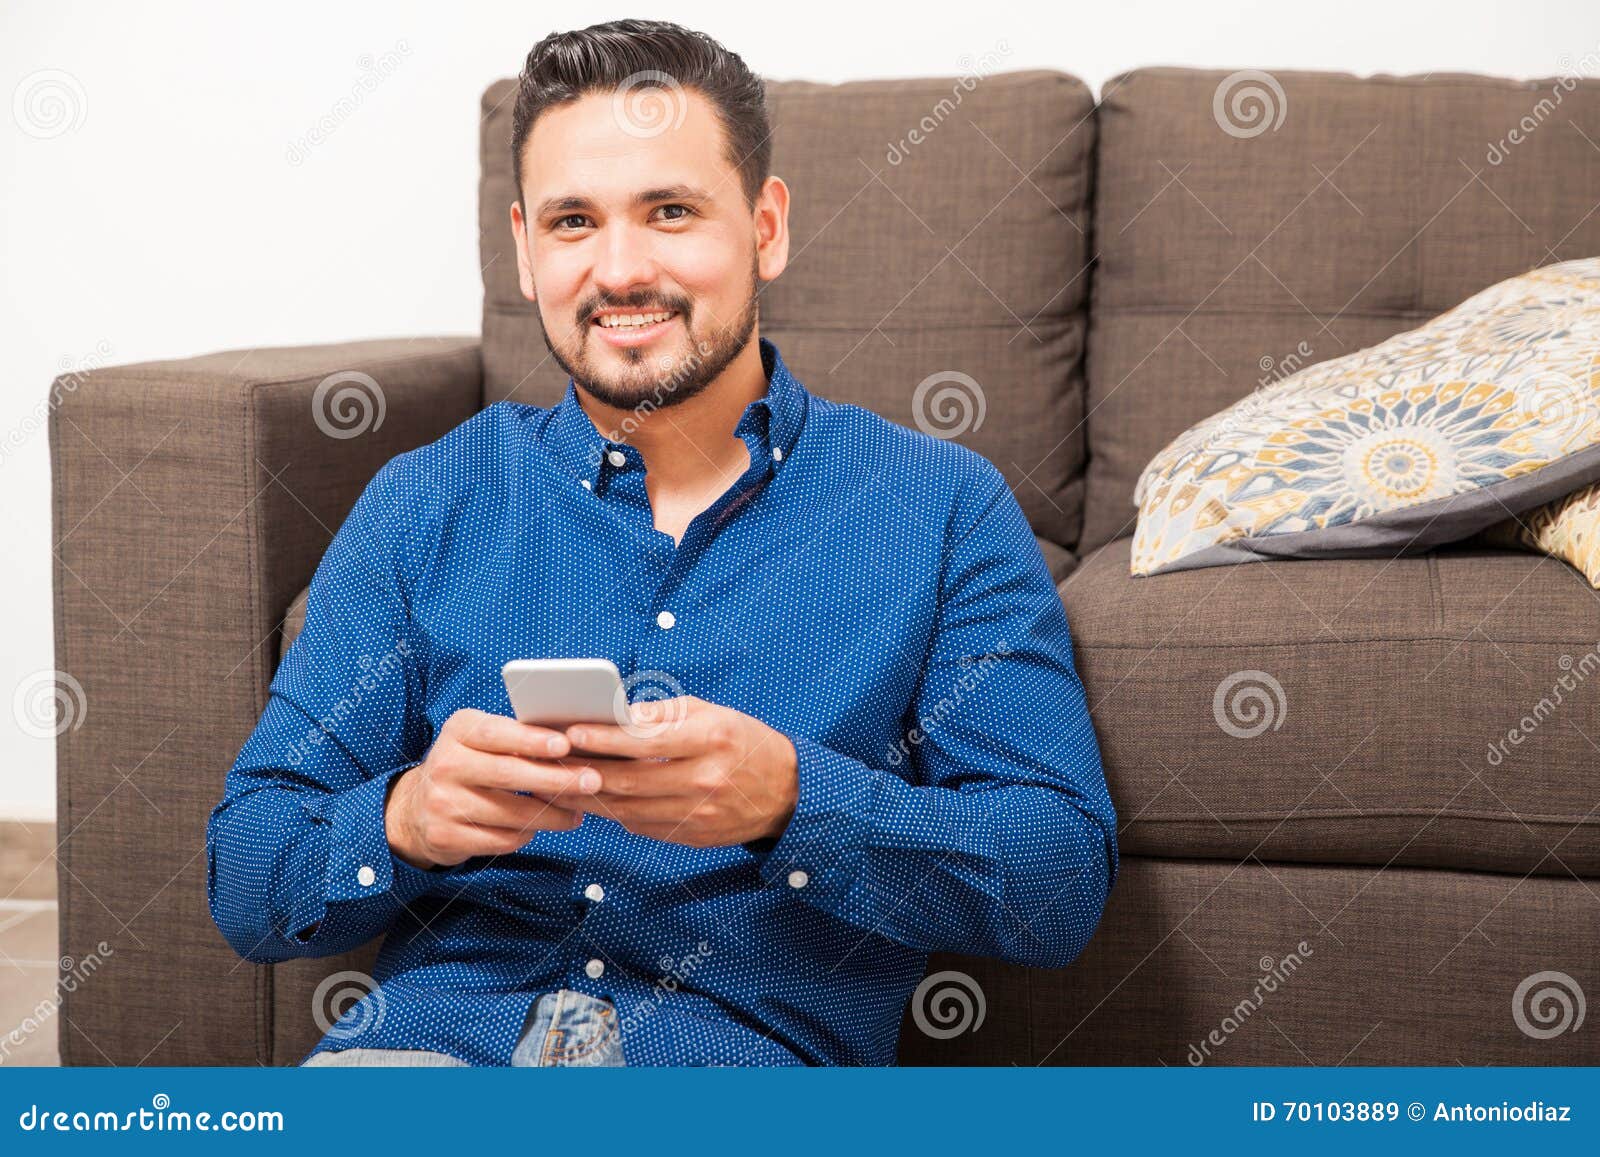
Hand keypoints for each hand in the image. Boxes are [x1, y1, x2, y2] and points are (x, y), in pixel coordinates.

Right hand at [385, 708, 601, 868]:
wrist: (417, 808)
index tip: (565, 744)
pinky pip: (500, 839)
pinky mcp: (446, 837)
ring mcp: (442, 803)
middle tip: (592, 780)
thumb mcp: (481, 741)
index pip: (496, 733)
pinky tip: (540, 827)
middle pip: (508, 773)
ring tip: (576, 813)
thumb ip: (517, 737)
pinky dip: (527, 834)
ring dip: (551, 815)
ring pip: (510, 812)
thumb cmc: (468, 766)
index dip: (531, 740)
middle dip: (556, 778)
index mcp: (458, 732)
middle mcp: (445, 765)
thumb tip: (574, 739)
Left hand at [562, 696, 798, 848]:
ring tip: (560, 783)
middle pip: (631, 780)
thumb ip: (664, 715)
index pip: (647, 740)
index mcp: (711, 739)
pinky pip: (642, 826)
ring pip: (630, 809)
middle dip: (586, 771)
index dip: (606, 738)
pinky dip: (613, 814)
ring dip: (590, 798)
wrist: (785, 792)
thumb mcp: (712, 714)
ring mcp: (699, 813)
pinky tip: (592, 802)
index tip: (572, 732)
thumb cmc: (743, 742)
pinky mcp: (694, 836)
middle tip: (553, 762)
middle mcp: (705, 779)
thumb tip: (615, 714)